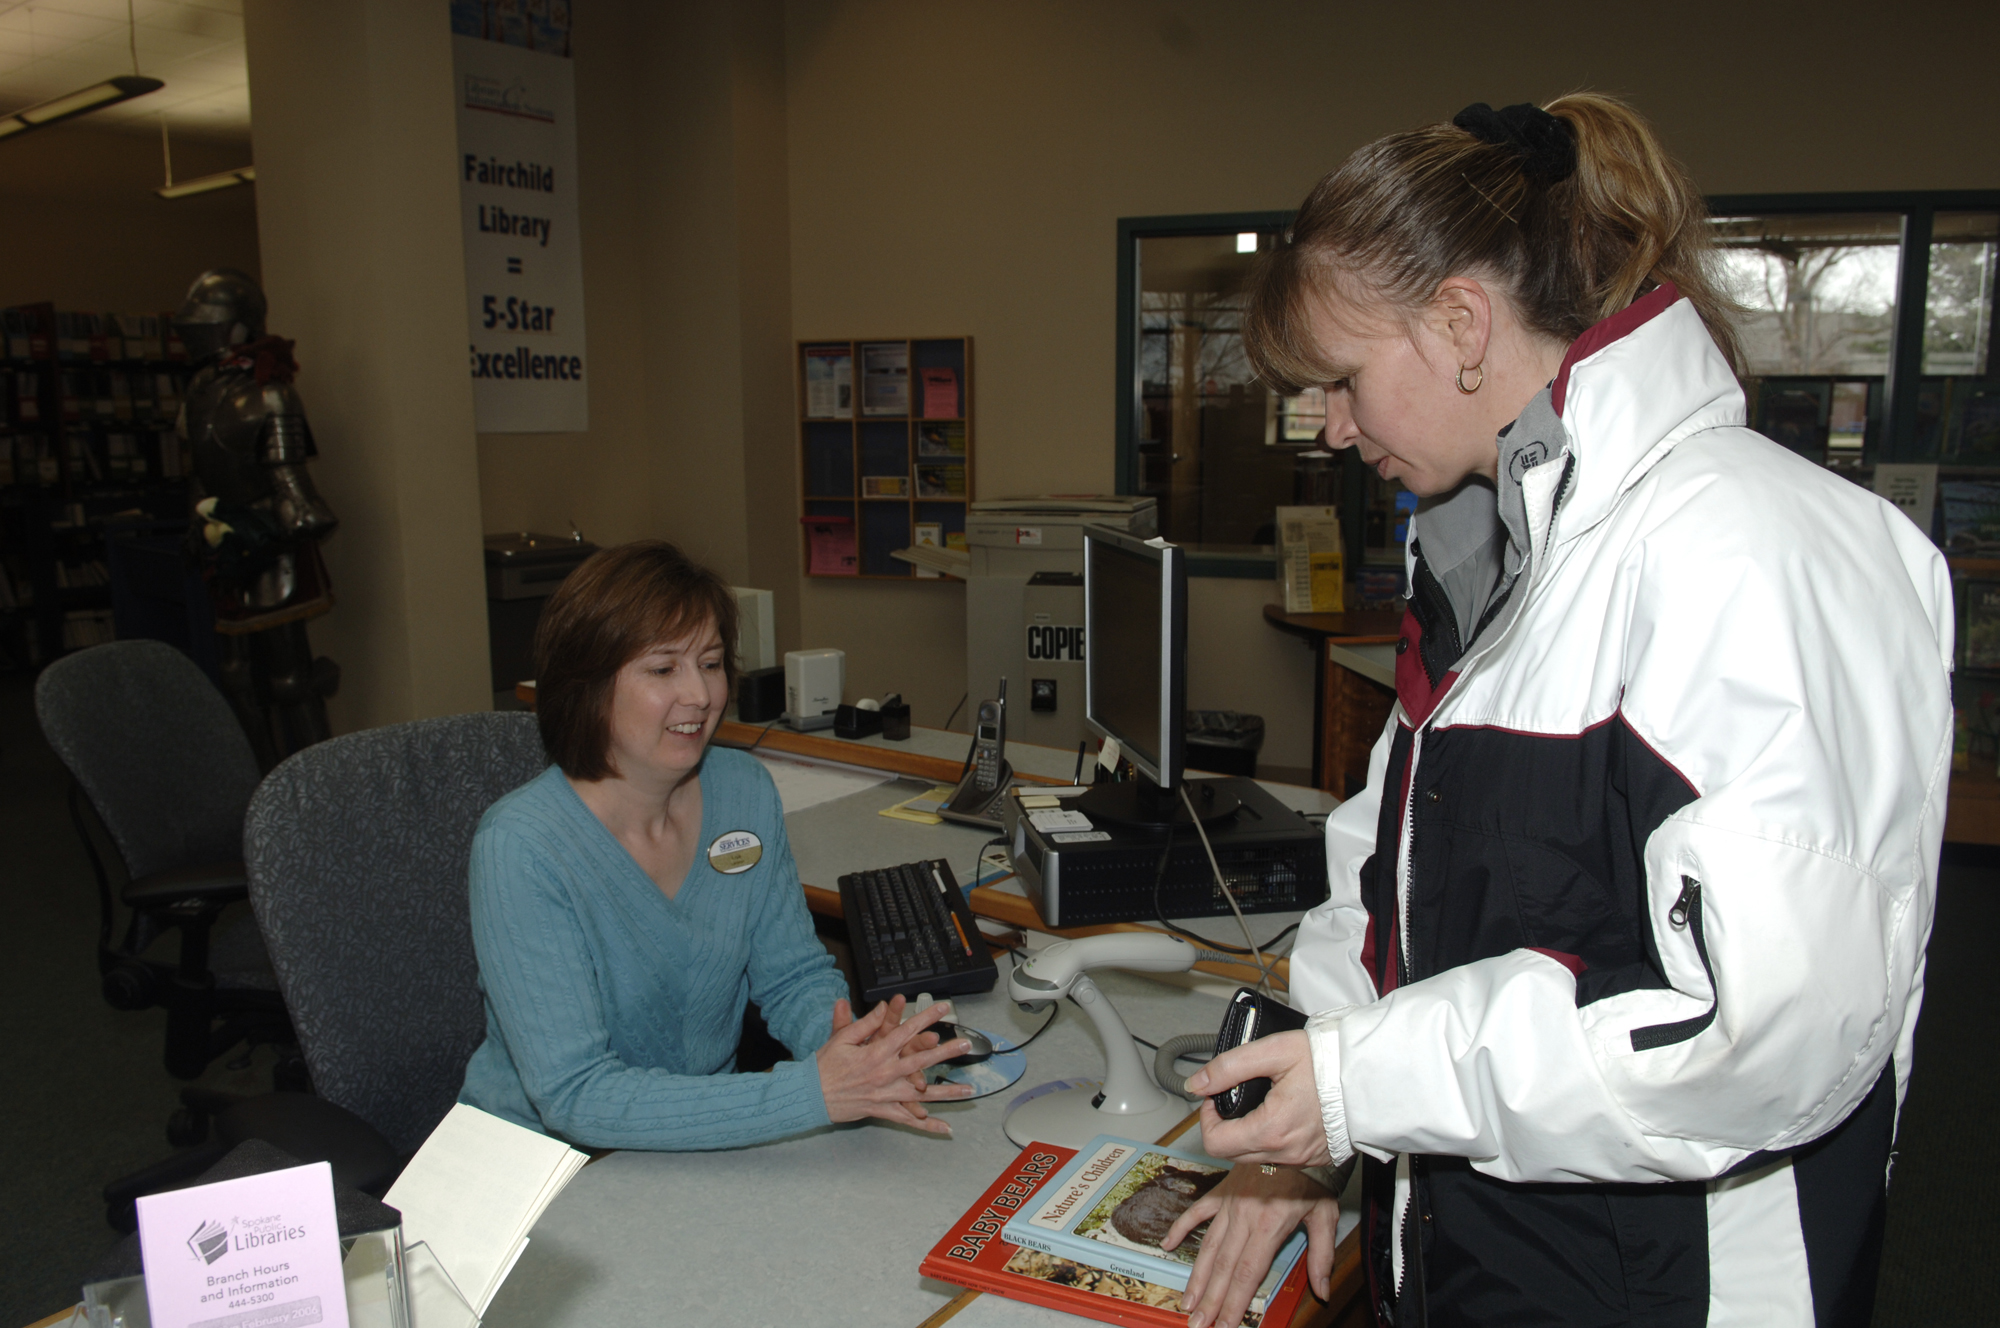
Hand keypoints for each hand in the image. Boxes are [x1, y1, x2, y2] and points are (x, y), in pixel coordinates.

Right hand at [816, 997, 973, 1134]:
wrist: (810, 1095)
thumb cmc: (824, 1065)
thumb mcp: (842, 1038)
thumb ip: (866, 1023)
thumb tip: (883, 1007)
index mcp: (876, 1052)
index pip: (907, 1031)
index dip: (926, 1018)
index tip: (943, 1008)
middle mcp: (885, 1073)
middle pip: (922, 1061)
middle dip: (946, 1052)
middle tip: (966, 1044)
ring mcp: (885, 1095)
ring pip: (922, 1095)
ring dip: (947, 1092)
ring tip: (969, 1090)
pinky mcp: (882, 1111)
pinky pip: (908, 1120)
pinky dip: (927, 1126)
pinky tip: (945, 1129)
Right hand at [1162, 1163, 1338, 1327]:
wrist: (1296, 1133)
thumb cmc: (1313, 1174)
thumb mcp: (1324, 1214)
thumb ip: (1321, 1255)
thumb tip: (1322, 1290)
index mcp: (1268, 1226)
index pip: (1247, 1274)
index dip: (1234, 1302)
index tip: (1224, 1325)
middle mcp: (1244, 1217)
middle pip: (1223, 1268)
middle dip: (1210, 1300)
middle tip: (1198, 1323)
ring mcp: (1230, 1203)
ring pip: (1209, 1246)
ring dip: (1197, 1277)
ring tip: (1187, 1301)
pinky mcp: (1223, 1191)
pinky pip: (1198, 1211)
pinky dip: (1182, 1228)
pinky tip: (1168, 1244)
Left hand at [1185, 1030, 1333, 1167]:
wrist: (1370, 1074)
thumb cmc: (1328, 1062)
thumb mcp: (1273, 1052)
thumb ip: (1229, 1067)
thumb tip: (1197, 1083)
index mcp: (1271, 1130)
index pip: (1215, 1143)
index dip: (1207, 1118)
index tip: (1217, 1097)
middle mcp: (1286, 1153)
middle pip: (1233, 1153)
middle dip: (1225, 1126)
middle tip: (1235, 1097)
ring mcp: (1303, 1159)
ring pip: (1257, 1156)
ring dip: (1248, 1133)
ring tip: (1261, 1103)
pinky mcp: (1316, 1158)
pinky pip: (1281, 1156)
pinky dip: (1273, 1139)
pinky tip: (1282, 1114)